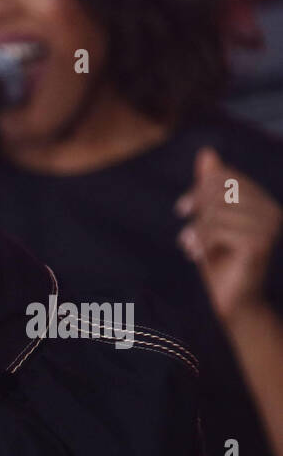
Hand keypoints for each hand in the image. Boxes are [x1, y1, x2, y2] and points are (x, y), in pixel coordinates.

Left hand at [176, 148, 282, 325]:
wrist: (231, 303)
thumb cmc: (219, 264)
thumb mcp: (210, 222)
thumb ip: (209, 189)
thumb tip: (207, 153)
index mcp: (265, 202)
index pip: (229, 177)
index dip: (200, 188)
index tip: (182, 209)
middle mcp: (273, 211)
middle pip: (222, 190)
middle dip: (198, 209)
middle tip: (186, 236)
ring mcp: (269, 228)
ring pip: (217, 211)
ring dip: (197, 231)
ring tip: (191, 249)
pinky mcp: (258, 245)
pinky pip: (218, 230)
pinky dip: (202, 242)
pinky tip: (198, 256)